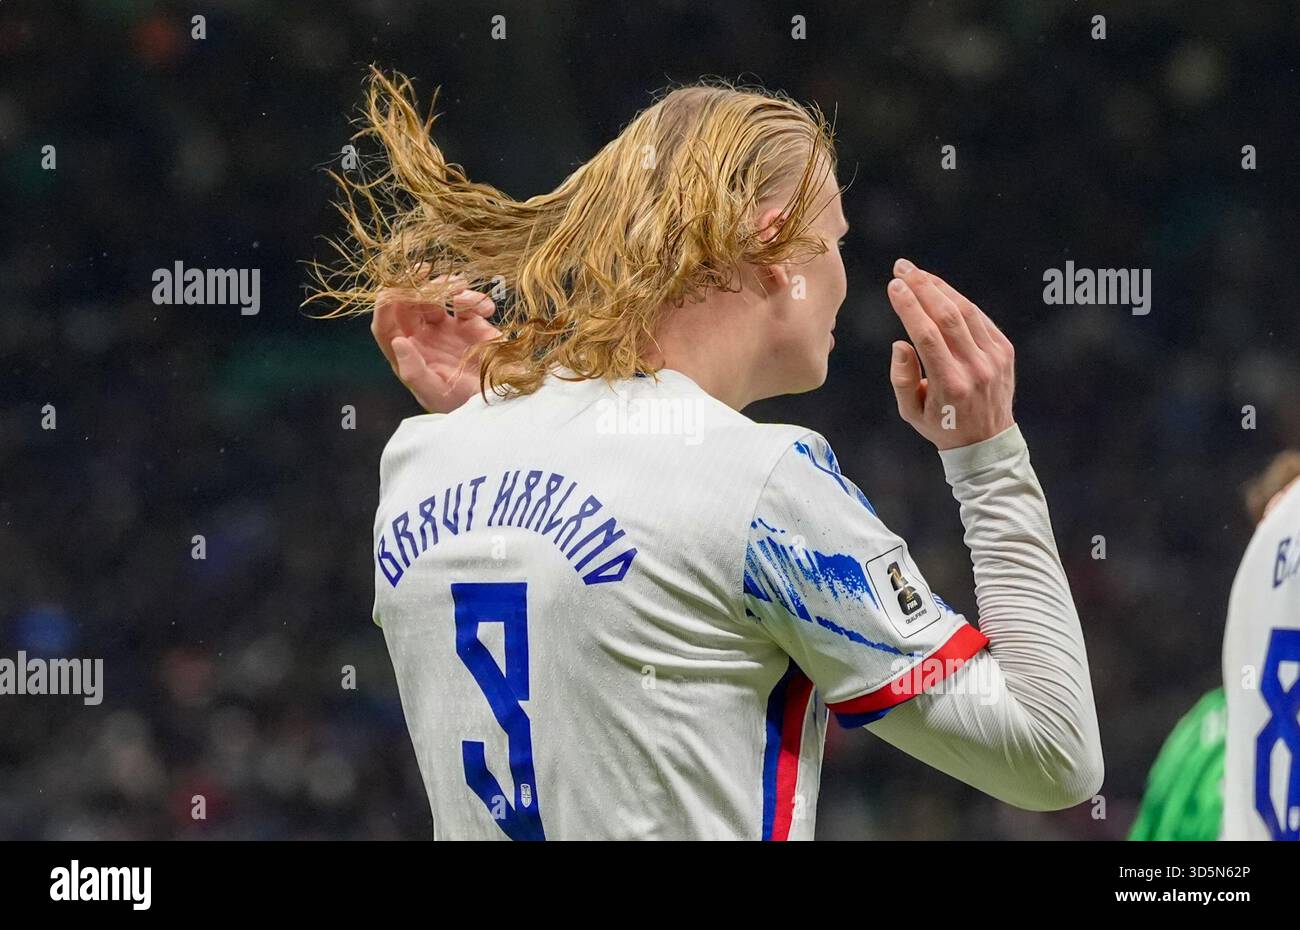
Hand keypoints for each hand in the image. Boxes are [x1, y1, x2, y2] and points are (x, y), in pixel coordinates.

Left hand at [371, 274, 500, 413]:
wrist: (502, 402)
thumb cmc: (464, 403)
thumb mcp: (435, 392)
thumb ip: (414, 370)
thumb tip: (398, 342)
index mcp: (408, 354)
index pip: (386, 324)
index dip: (386, 304)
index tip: (396, 288)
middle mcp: (423, 338)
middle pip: (408, 303)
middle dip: (416, 285)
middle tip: (428, 273)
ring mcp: (446, 329)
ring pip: (436, 296)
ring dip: (447, 287)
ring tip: (462, 289)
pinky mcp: (470, 324)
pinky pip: (466, 302)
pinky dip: (476, 299)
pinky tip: (487, 309)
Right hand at [885, 258, 1015, 450]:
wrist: (987, 442)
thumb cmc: (942, 426)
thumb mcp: (910, 413)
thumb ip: (902, 378)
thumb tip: (900, 342)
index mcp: (950, 385)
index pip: (927, 336)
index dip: (909, 307)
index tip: (894, 285)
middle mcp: (975, 368)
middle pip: (948, 316)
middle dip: (923, 287)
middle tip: (902, 267)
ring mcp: (994, 359)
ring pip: (966, 312)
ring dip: (940, 287)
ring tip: (918, 273)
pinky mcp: (1004, 351)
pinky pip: (980, 318)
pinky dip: (959, 301)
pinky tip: (940, 290)